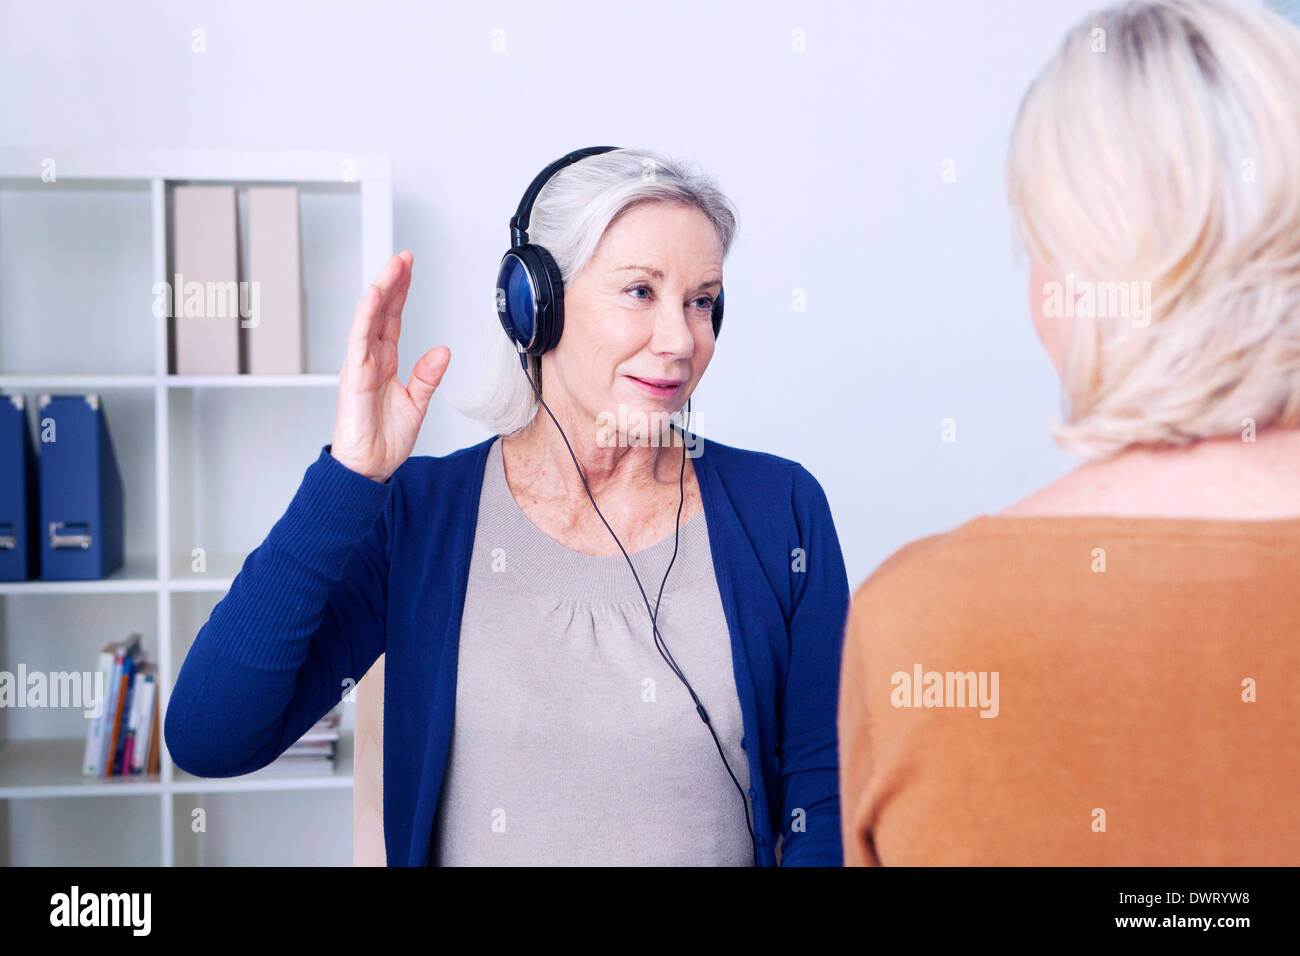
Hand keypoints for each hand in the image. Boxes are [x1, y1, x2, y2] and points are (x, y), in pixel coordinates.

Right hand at [330, 251, 449, 482]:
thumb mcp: (417, 404)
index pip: (392, 320)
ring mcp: (360, 365)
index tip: (409, 270)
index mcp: (384, 363)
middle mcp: (370, 359)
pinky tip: (375, 295)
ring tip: (394, 266)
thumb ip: (428, 377)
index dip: (401, 294)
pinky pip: (359, 338)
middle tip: (404, 257)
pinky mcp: (354, 375)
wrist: (369, 466)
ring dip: (381, 289)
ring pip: (369, 317)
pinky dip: (366, 315)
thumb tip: (442, 352)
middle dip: (392, 282)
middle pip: (381, 311)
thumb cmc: (384, 440)